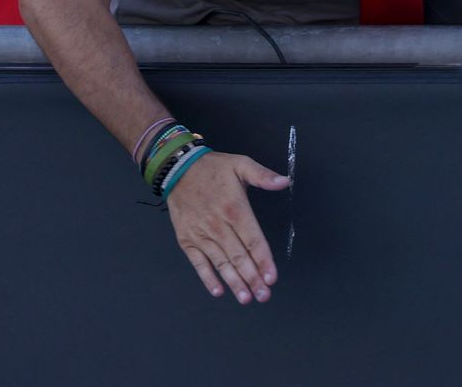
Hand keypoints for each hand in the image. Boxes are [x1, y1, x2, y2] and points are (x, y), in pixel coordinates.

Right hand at [165, 150, 289, 303]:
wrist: (176, 168)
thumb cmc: (213, 168)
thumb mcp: (240, 164)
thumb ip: (263, 175)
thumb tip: (285, 182)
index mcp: (234, 208)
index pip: (253, 240)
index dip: (263, 260)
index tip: (272, 277)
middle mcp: (218, 225)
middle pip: (239, 256)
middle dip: (252, 278)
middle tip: (264, 296)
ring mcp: (201, 234)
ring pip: (221, 262)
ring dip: (234, 282)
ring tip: (246, 298)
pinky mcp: (186, 239)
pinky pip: (198, 262)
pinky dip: (207, 277)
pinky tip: (218, 291)